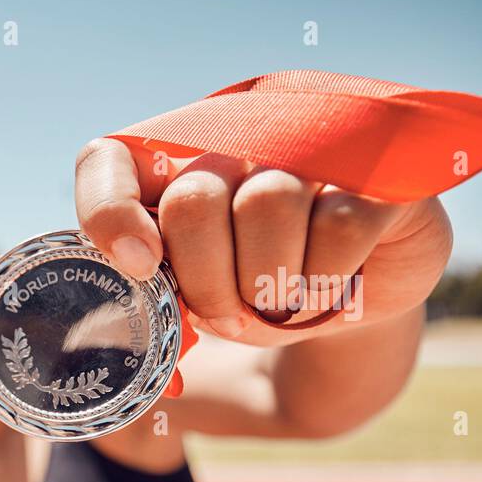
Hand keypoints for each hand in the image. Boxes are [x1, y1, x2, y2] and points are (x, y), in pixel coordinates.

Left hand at [73, 139, 451, 344]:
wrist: (349, 301)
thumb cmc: (255, 293)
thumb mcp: (199, 304)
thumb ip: (156, 310)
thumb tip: (113, 339)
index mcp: (171, 170)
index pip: (106, 161)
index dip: (109, 211)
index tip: (139, 267)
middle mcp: (234, 142)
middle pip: (193, 200)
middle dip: (205, 282)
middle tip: (229, 315)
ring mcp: (308, 148)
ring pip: (264, 205)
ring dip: (267, 285)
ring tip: (280, 304)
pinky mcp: (375, 174)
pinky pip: (337, 225)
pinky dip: (324, 278)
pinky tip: (330, 287)